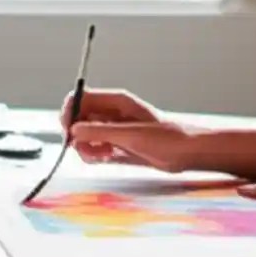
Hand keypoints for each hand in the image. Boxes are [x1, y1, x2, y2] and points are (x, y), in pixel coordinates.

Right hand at [62, 89, 194, 171]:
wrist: (186, 153)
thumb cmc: (168, 138)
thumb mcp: (131, 135)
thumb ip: (100, 132)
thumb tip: (74, 131)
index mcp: (116, 101)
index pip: (81, 98)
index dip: (70, 112)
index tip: (69, 131)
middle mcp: (112, 113)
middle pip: (79, 117)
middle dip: (76, 133)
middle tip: (82, 147)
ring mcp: (114, 129)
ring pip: (85, 135)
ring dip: (85, 147)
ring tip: (99, 155)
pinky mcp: (117, 145)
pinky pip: (95, 148)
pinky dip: (94, 154)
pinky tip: (105, 158)